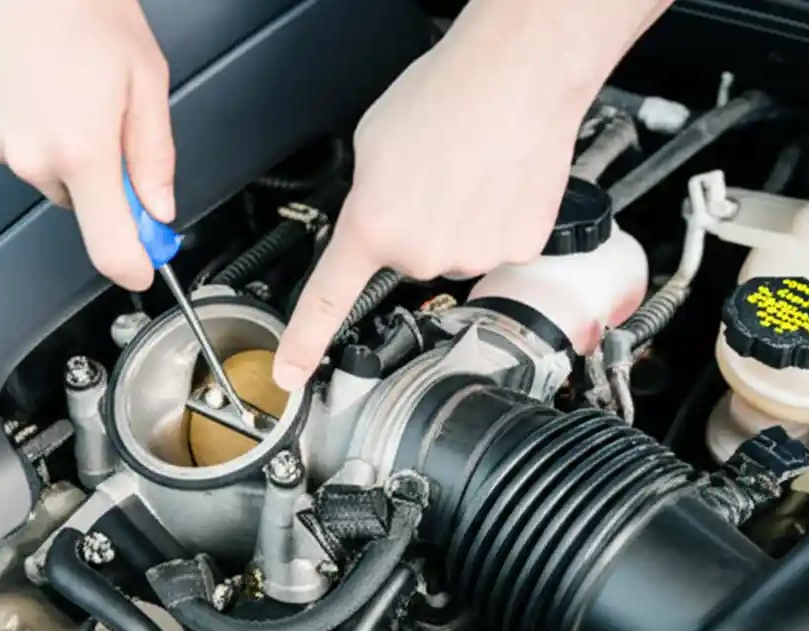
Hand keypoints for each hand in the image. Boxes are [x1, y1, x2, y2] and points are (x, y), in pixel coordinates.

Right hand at [0, 0, 173, 290]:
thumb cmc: (86, 9)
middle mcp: (30, 156)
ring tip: (59, 87)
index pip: (109, 246)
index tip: (141, 267)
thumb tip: (158, 206)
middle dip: (93, 172)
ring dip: (52, 145)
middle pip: (74, 198)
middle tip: (101, 116)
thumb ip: (153, 156)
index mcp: (82, 152)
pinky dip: (17, 126)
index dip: (131, 265)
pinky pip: (2, 144)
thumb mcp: (146, 82)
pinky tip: (27, 86)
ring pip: (37, 169)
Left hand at [272, 40, 581, 389]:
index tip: (289, 376)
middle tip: (434, 174)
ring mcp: (474, 257)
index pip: (328, 299)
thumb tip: (383, 218)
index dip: (304, 343)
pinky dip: (500, 217)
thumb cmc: (446, 95)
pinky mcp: (520, 250)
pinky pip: (499, 244)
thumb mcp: (373, 145)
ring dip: (461, 218)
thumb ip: (369, 200)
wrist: (518, 76)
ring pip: (457, 251)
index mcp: (372, 226)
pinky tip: (500, 179)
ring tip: (471, 168)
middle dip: (419, 222)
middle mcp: (421, 253)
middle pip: (411, 257)